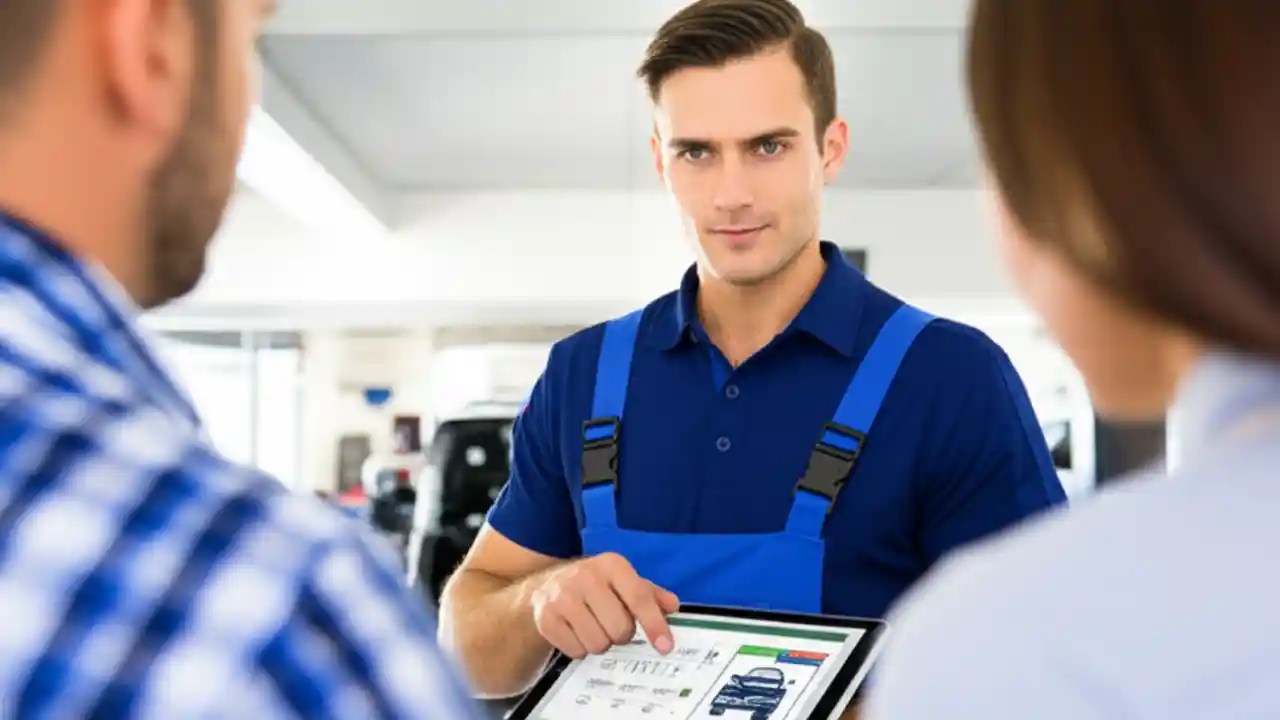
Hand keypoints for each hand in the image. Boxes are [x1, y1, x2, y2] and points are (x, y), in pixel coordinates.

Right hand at [531, 552, 679, 658]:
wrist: (545, 587)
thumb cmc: (595, 586)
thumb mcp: (623, 582)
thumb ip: (650, 594)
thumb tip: (672, 605)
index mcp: (612, 565)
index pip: (639, 597)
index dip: (654, 624)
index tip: (666, 647)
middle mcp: (586, 576)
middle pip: (620, 628)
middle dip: (622, 634)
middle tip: (614, 625)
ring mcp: (563, 597)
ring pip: (598, 643)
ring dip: (601, 643)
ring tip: (594, 627)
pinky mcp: (546, 618)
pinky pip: (576, 651)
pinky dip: (581, 649)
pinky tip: (577, 632)